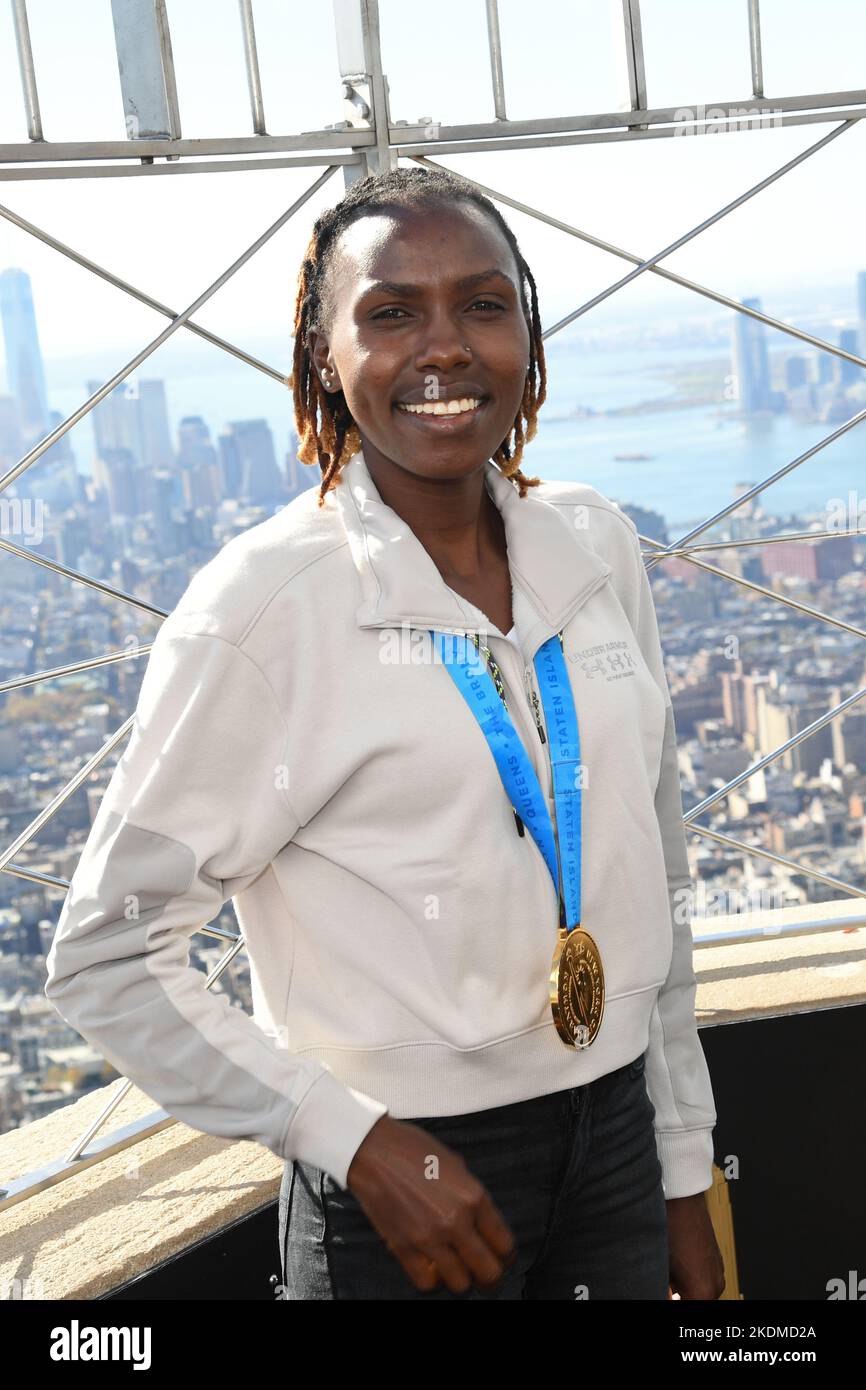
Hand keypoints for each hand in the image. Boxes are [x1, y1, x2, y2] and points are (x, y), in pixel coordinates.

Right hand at [345, 1114, 516, 1293]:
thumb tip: (481, 1220)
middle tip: (485, 1271)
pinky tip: (432, 1267)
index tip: (501, 1256)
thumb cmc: (413, 1149)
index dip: (505, 1255)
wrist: (373, 1151)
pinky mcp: (403, 1248)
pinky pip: (426, 1283)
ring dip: (461, 1278)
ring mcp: (428, 1237)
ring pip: (460, 1284)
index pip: (503, 1243)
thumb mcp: (456, 1163)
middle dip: (491, 1275)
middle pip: (488, 1271)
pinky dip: (433, 1280)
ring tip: (457, 1268)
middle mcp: (455, 1221)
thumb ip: (471, 1194)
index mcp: (473, 1196)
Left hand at [666, 1191, 725, 1298]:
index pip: (687, 1308)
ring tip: (669, 1280)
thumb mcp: (661, 1268)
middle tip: (666, 1289)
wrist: (681, 1200)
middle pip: (697, 1301)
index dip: (672, 1303)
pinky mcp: (716, 1260)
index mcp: (703, 1290)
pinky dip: (692, 1280)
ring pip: (702, 1293)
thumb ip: (664, 1292)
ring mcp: (718, 1271)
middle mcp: (716, 1284)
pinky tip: (676, 1270)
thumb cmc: (670, 1228)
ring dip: (686, 1291)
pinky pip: (706, 1279)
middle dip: (680, 1297)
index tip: (665, 1296)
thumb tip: (664, 1296)